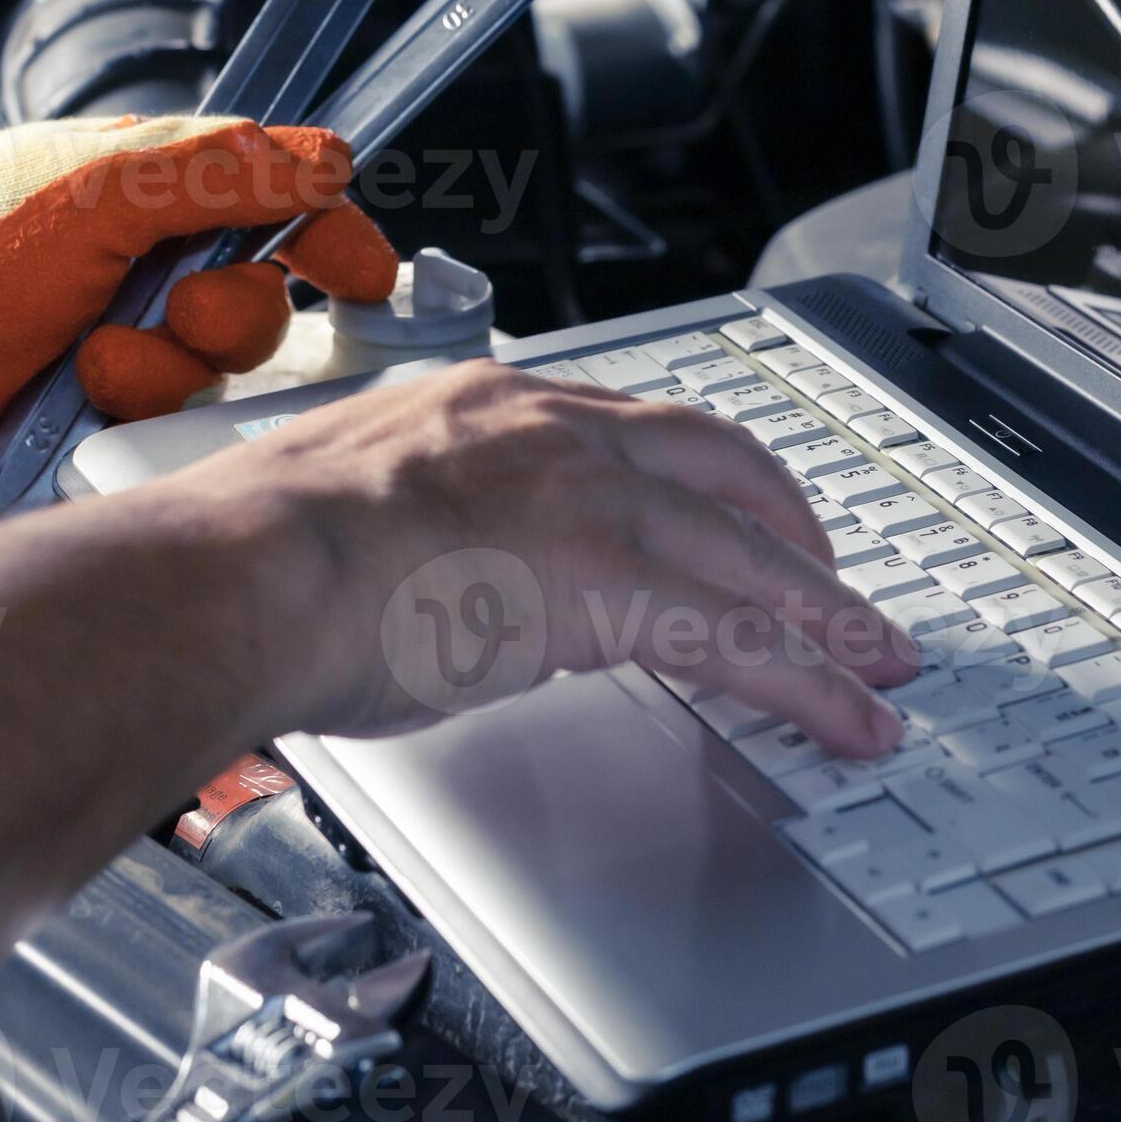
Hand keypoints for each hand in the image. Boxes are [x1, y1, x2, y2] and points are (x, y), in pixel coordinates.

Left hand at [0, 116, 393, 487]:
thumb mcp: (96, 187)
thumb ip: (221, 168)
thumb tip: (329, 162)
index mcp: (143, 182)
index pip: (274, 196)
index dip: (328, 234)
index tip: (364, 276)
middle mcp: (138, 257)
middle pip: (262, 296)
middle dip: (236, 317)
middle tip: (184, 319)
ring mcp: (117, 334)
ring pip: (216, 369)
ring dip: (169, 368)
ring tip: (94, 364)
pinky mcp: (91, 410)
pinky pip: (167, 420)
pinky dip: (132, 409)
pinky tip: (77, 397)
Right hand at [140, 361, 920, 757]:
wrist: (238, 574)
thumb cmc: (255, 559)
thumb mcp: (352, 510)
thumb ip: (418, 527)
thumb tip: (429, 574)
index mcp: (487, 406)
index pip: (635, 426)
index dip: (705, 473)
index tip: (736, 508)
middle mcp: (550, 428)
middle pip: (723, 469)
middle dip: (795, 528)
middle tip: (838, 585)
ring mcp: (587, 495)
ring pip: (751, 555)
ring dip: (831, 618)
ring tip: (882, 667)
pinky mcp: (610, 580)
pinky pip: (742, 636)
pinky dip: (809, 679)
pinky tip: (847, 714)